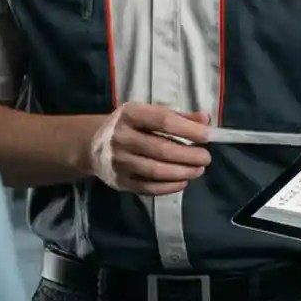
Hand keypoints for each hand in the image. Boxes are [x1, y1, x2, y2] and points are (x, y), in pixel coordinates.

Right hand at [88, 103, 211, 195]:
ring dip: (181, 172)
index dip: (188, 129)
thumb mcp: (148, 113)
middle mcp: (121, 137)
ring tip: (198, 170)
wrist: (93, 145)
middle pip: (160, 148)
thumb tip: (205, 119)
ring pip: (155, 170)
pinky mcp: (120, 181)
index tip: (208, 136)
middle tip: (206, 158)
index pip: (162, 120)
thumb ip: (177, 116)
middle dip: (188, 155)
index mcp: (130, 114)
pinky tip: (183, 182)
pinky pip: (148, 187)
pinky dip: (169, 187)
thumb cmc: (129, 125)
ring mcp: (119, 161)